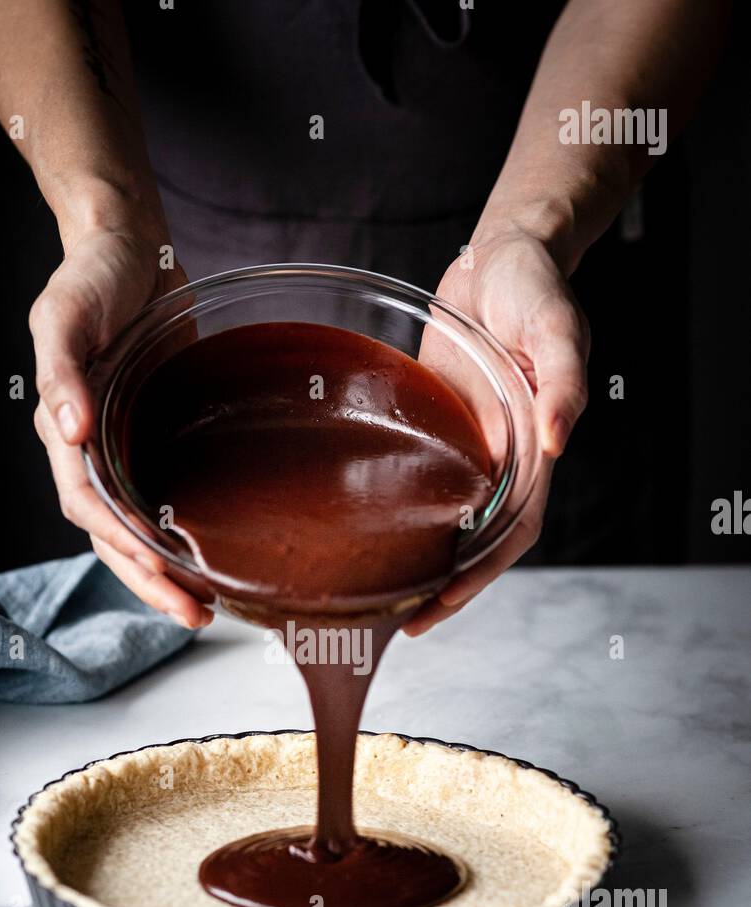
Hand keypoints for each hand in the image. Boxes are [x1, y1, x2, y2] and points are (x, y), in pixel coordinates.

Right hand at [30, 214, 212, 628]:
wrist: (128, 249)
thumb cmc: (92, 275)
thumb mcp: (66, 312)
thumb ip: (62, 370)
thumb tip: (67, 429)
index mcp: (60, 427)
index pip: (85, 503)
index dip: (120, 540)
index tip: (159, 566)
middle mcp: (87, 451)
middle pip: (111, 536)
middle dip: (150, 580)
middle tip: (195, 615)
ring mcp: (120, 451)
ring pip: (135, 532)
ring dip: (166, 575)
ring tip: (205, 609)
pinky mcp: (153, 443)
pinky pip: (161, 504)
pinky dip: (180, 538)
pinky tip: (210, 560)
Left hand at [404, 224, 589, 635]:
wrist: (503, 253)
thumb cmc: (536, 286)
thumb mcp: (557, 328)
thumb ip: (563, 383)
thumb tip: (558, 444)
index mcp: (535, 449)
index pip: (512, 532)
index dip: (479, 574)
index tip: (440, 603)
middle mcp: (503, 459)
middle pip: (477, 543)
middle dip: (445, 588)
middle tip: (401, 625)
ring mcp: (469, 446)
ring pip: (448, 521)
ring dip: (421, 561)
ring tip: (381, 597)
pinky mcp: (439, 427)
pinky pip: (422, 482)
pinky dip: (402, 514)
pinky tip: (370, 533)